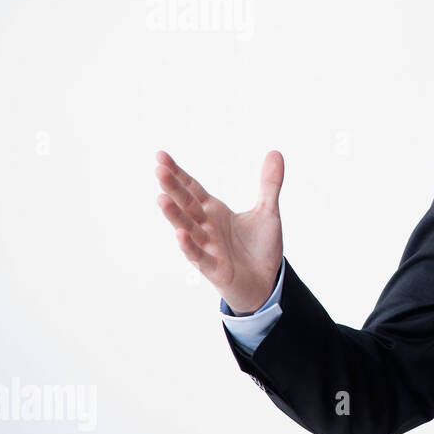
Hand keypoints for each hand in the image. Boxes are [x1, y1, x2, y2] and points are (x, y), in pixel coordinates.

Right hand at [155, 150, 284, 313]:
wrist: (266, 281)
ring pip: (187, 229)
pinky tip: (181, 234)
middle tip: (158, 169)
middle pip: (186, 205)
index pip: (192, 189)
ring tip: (161, 198)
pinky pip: (199, 257)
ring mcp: (207, 247)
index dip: (178, 173)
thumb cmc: (260, 248)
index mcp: (214, 212)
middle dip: (173, 188)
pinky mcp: (214, 269)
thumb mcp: (268, 212)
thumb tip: (275, 152)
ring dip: (175, 215)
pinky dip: (190, 247)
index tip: (161, 156)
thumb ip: (269, 184)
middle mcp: (206, 227)